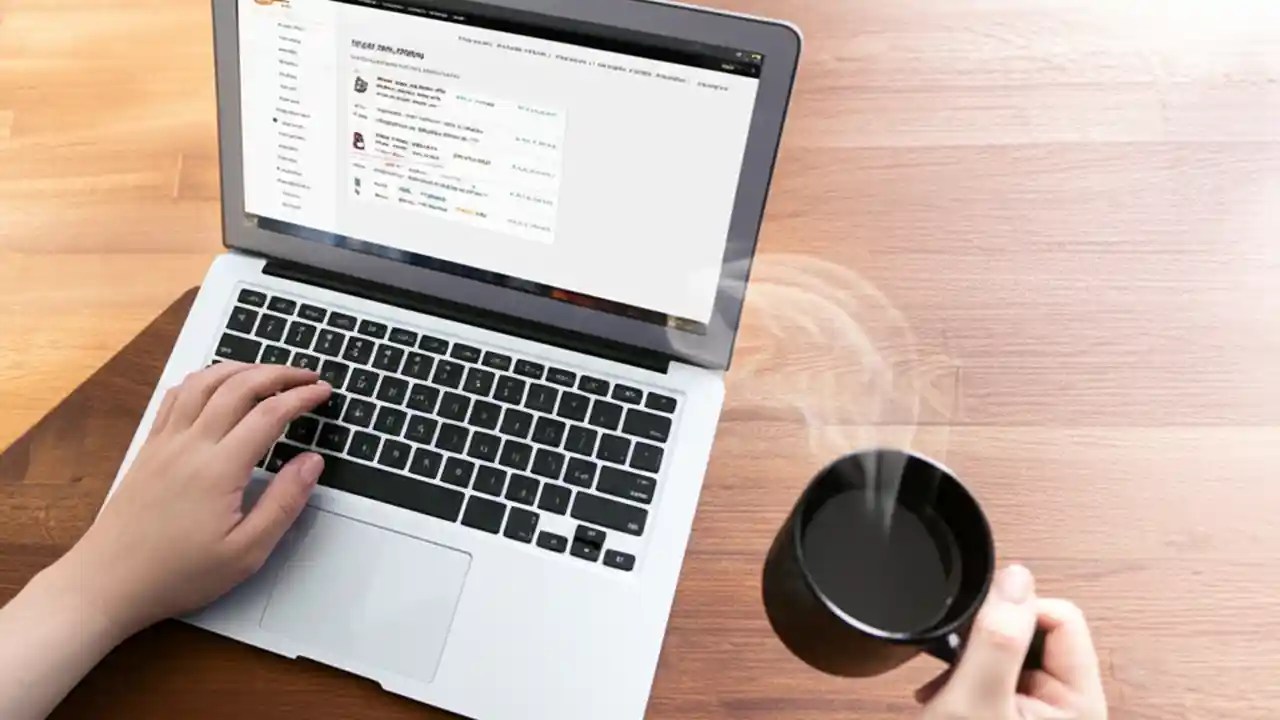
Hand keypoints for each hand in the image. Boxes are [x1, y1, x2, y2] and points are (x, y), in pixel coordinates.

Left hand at [59, 363, 331, 637]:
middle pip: (239, 386)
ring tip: (268, 372)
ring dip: (241, 368)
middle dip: (279, 373)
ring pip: (205, 382)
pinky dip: (203, 379)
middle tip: (306, 377)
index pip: (269, 413)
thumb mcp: (247, 552)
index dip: (302, 397)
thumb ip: (284, 502)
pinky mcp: (149, 448)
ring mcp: (165, 442)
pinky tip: (217, 384)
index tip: (323, 392)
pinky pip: (176, 396)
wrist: (108, 582)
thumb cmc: (177, 574)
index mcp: (219, 469)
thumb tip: (312, 462)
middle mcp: (190, 445)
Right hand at [916, 566, 1107, 718]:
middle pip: (1036, 629)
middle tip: (959, 663)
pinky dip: (966, 674)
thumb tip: (1016, 576)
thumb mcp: (974, 700)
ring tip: (947, 683)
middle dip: (990, 636)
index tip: (978, 631)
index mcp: (1078, 703)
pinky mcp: (1012, 710)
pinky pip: (995, 669)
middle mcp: (1066, 703)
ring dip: (974, 656)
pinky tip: (944, 693)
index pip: (1063, 618)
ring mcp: (1039, 708)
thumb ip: (997, 639)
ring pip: (1011, 647)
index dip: (1015, 612)